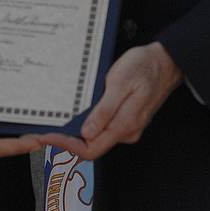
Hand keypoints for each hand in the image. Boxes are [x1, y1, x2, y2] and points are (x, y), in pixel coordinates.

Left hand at [41, 42, 181, 160]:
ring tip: (56, 125)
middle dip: (66, 142)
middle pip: (91, 147)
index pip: (90, 149)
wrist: (166, 61)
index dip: (66, 146)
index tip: (48, 137)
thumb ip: (105, 111)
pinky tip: (76, 118)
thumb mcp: (120, 83)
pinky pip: (104, 130)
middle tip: (43, 133)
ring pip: (97, 139)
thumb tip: (87, 133)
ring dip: (76, 135)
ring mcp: (127, 127)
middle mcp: (127, 131)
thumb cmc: (144, 67)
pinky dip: (87, 127)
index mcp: (125, 125)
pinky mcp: (126, 120)